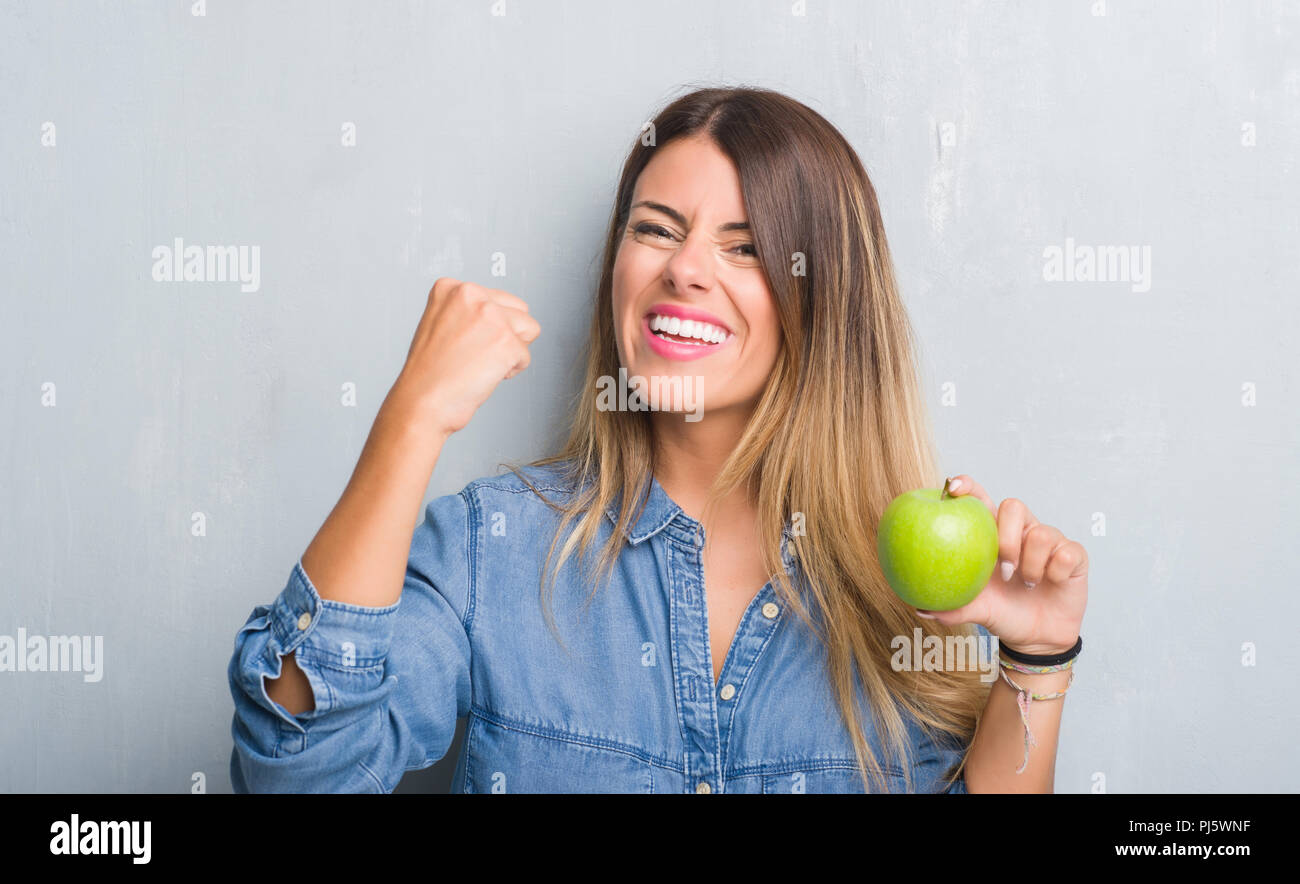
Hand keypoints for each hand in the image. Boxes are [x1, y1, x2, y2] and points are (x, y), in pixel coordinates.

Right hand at [393, 277, 540, 437]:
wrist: (422, 401)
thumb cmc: (428, 373)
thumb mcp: (438, 324)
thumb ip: (466, 311)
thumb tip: (497, 313)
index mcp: (451, 288)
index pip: (496, 298)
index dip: (489, 326)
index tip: (467, 342)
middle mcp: (472, 295)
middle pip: (519, 310)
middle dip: (507, 334)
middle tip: (478, 354)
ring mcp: (491, 317)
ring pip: (529, 329)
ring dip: (512, 350)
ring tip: (483, 362)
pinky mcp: (506, 341)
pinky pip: (525, 356)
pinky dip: (511, 370)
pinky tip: (485, 374)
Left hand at [914, 475, 1087, 655]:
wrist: (1037, 638)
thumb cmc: (1002, 613)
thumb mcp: (977, 610)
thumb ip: (953, 607)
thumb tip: (920, 607)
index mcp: (992, 536)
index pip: (981, 500)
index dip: (970, 488)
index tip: (955, 487)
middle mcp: (1020, 532)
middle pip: (1014, 506)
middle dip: (1007, 535)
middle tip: (1003, 567)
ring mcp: (1048, 541)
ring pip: (1041, 532)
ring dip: (1032, 563)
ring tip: (1026, 583)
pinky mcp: (1073, 556)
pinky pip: (1066, 552)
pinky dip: (1056, 571)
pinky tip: (1050, 583)